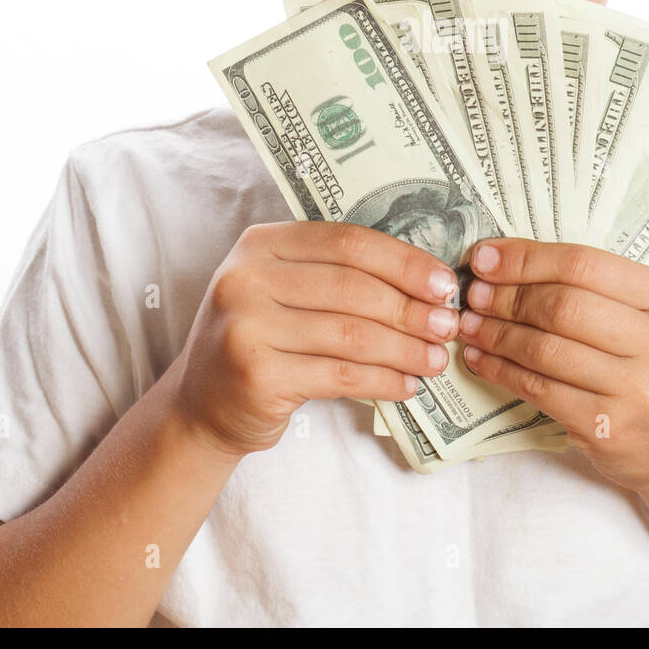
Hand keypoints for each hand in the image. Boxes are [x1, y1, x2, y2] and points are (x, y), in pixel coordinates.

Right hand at [171, 221, 462, 458]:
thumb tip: (428, 281)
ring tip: (436, 359)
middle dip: (411, 308)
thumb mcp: (282, 291)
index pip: (347, 242)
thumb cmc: (261, 340)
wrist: (200, 406)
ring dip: (405, 349)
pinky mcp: (256, 377)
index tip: (444, 283)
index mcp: (260, 243)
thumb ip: (336, 276)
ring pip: (352, 334)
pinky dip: (382, 381)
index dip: (403, 262)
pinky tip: (406, 386)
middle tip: (448, 325)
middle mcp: (246, 278)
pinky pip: (340, 376)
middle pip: (353, 288)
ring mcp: (246, 328)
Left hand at [457, 237, 648, 495]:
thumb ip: (601, 286)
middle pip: (562, 306)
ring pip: (545, 350)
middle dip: (506, 297)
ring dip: (496, 334)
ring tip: (468, 324)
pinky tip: (481, 360)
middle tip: (472, 293)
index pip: (584, 265)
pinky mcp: (610, 429)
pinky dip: (501, 371)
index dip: (527, 259)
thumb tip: (511, 260)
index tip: (485, 256)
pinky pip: (540, 391)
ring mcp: (637, 390)